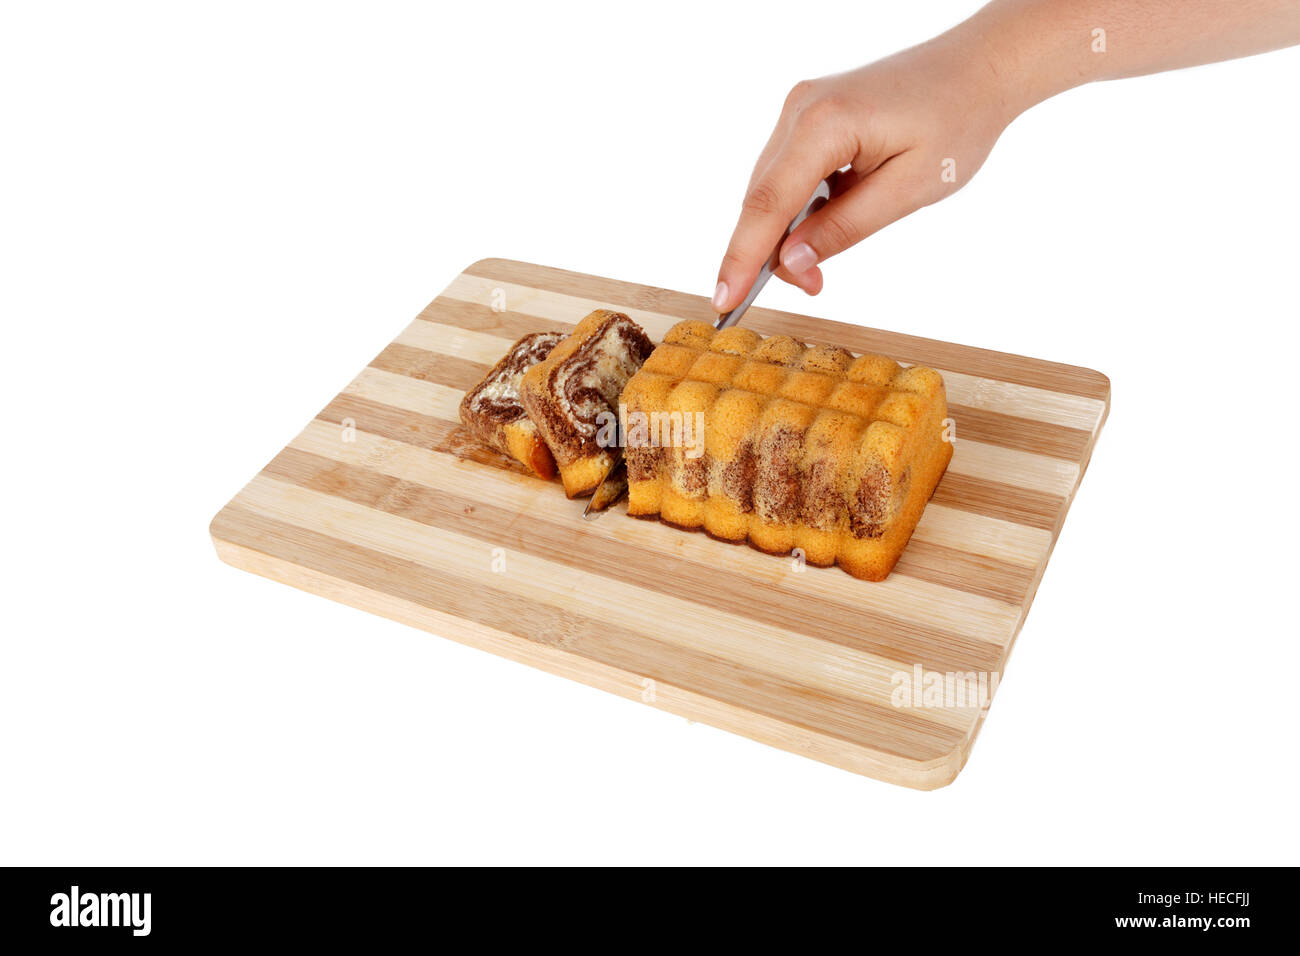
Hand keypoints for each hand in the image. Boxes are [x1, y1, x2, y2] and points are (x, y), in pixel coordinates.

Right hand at [713, 30, 1014, 308]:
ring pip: (769, 189)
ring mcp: (800, 109)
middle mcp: (800, 109)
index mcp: (825, 124)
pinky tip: (818, 229)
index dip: (741, 258)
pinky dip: (795, 209)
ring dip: (784, 234)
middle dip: (770, 254)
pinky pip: (786, 174)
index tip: (723, 300)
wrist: (978, 68)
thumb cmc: (957, 120)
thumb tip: (791, 263)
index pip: (767, 204)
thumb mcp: (908, 190)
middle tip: (811, 288)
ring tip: (818, 267)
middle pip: (761, 198)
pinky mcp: (808, 116)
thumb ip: (845, 228)